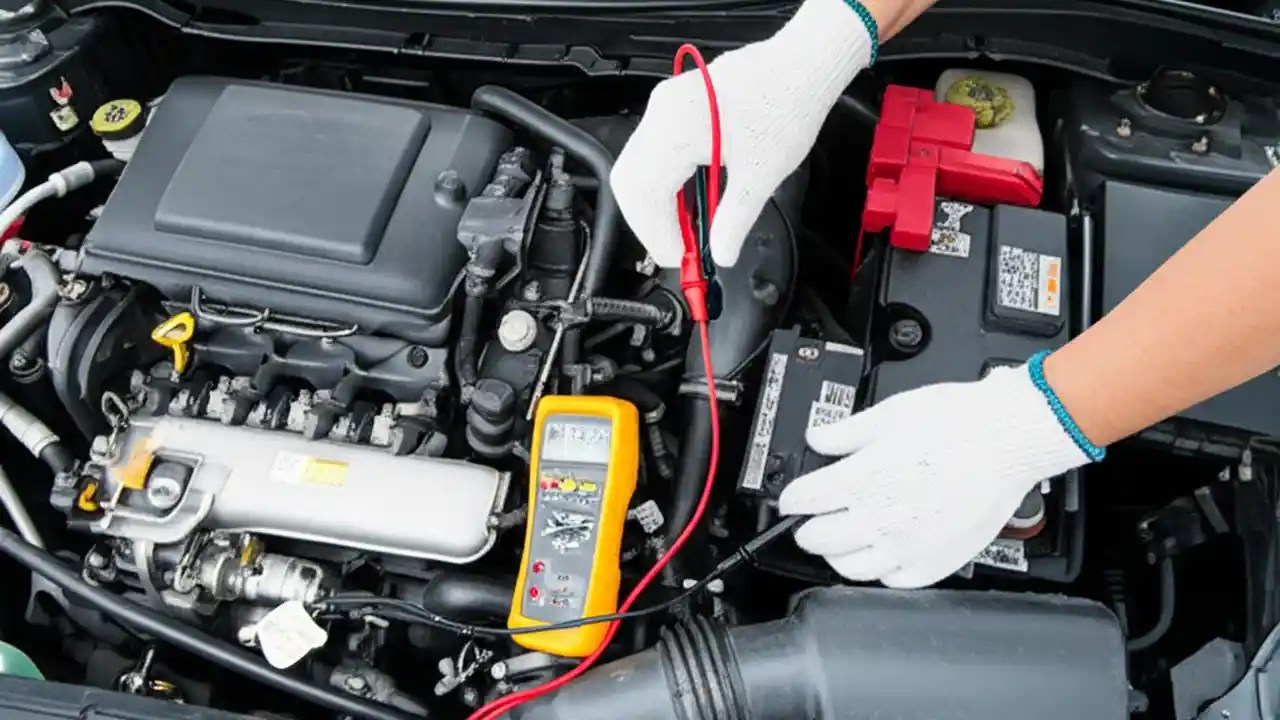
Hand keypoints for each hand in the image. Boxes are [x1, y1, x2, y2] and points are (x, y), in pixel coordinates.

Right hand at [610, 0, 873, 266]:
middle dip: (649, 221)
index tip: (679, 259)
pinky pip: (652, 148)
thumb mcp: (761, 175)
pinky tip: (688, 197)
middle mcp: (661, 113)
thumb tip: (722, 252)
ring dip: (655, 202)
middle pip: (630, 182)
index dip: (657, 234)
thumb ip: (734, 220)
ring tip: (686, 226)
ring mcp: (665, 104)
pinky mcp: (675, 103)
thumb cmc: (786, 104)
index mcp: (675, 130)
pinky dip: (663, 179)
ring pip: (637, 165)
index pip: (644, 195)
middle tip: (678, 248)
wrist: (804, 62)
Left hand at [778, 364, 1090, 587]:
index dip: (791, 499)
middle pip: (817, 539)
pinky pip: (893, 580)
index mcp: (859, 480)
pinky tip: (882, 555)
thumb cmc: (959, 423)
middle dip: (807, 529)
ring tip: (839, 541)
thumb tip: (818, 438)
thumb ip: (845, 432)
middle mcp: (878, 519)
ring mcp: (906, 547)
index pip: (802, 501)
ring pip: (849, 567)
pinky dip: (880, 572)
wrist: (1009, 440)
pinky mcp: (935, 563)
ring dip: (836, 555)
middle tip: (810, 521)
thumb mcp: (889, 413)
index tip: (792, 499)